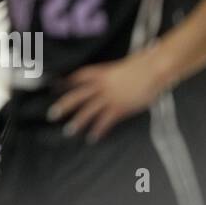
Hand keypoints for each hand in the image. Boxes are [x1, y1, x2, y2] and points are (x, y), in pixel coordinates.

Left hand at [48, 50, 168, 142]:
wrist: (153, 69)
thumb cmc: (141, 67)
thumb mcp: (120, 68)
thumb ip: (109, 76)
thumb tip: (105, 82)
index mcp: (100, 72)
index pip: (78, 77)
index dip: (65, 83)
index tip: (53, 87)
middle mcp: (101, 85)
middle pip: (78, 95)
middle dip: (64, 105)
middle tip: (52, 114)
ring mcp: (110, 96)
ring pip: (89, 110)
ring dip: (78, 121)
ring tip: (68, 131)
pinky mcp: (120, 107)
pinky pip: (105, 120)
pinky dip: (98, 130)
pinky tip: (92, 138)